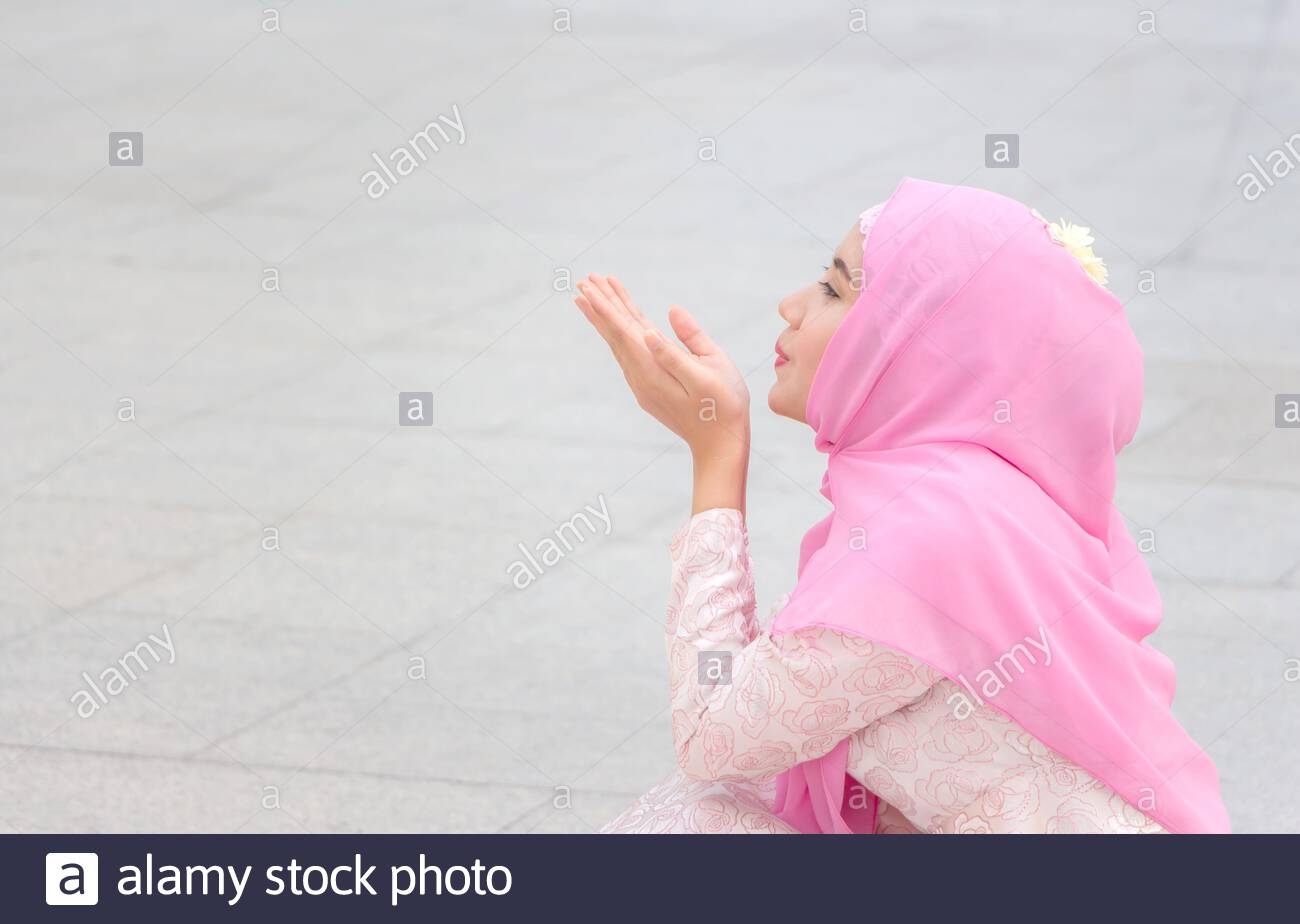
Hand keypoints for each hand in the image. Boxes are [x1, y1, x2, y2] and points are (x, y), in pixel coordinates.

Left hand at [573, 273, 749, 461]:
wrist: (721, 447)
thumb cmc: (723, 406)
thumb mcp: (710, 372)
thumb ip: (681, 348)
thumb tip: (652, 327)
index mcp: (654, 371)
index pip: (623, 331)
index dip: (607, 306)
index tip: (590, 286)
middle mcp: (641, 378)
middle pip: (616, 334)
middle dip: (601, 305)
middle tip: (584, 280)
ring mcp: (644, 384)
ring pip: (620, 342)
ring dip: (607, 316)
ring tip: (593, 292)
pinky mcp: (651, 386)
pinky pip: (630, 352)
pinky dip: (621, 332)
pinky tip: (618, 321)